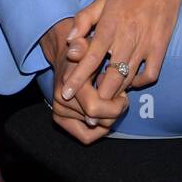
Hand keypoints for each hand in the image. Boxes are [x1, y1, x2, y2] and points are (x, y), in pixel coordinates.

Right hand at [38, 17, 126, 144]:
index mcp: (68, 83)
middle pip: (99, 121)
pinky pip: (85, 136)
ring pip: (95, 129)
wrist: (67, 56)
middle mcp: (61, 100)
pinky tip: (105, 115)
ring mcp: (59, 111)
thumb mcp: (87, 44)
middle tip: (120, 98)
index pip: (95, 108)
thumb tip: (74, 50)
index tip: (123, 93)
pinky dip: (99, 130)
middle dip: (115, 111)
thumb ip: (82, 46)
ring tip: (110, 102)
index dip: (115, 105)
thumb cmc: (85, 50)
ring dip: (108, 118)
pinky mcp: (59, 119)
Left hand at [62, 0, 181, 103]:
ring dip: (116, 93)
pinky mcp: (161, 47)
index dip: (77, 78)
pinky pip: (150, 74)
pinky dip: (139, 82)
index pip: (90, 58)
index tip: (66, 93)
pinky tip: (130, 82)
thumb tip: (70, 41)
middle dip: (97, 96)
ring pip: (128, 79)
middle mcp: (127, 38)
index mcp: (109, 26)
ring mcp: (146, 44)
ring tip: (105, 102)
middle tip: (87, 109)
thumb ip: (83, 20)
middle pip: (110, 77)